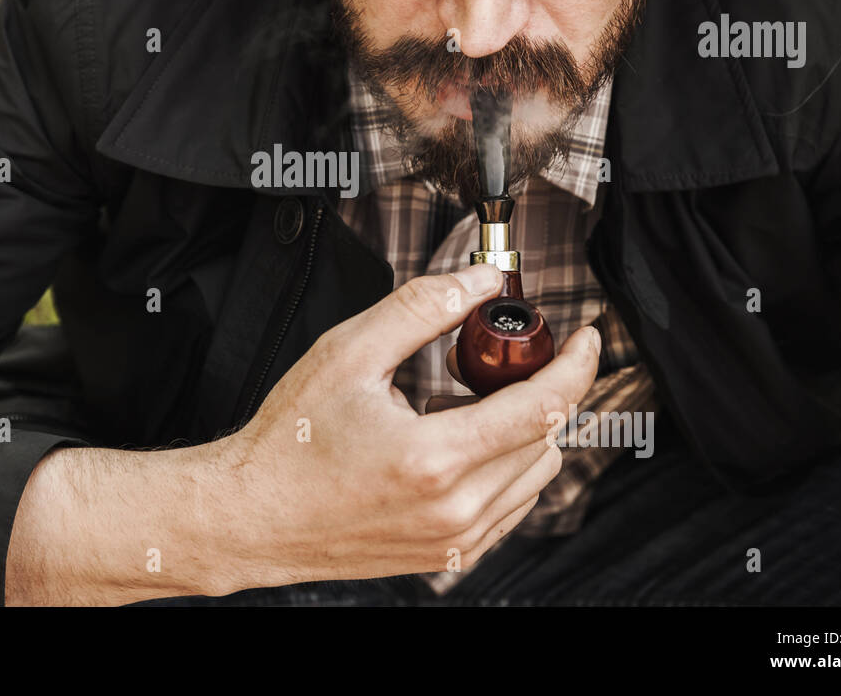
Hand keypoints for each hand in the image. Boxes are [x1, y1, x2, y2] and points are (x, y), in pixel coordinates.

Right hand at [209, 262, 600, 593]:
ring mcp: (456, 542)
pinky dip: (508, 467)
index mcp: (433, 459)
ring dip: (528, 431)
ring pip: (536, 476)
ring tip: (475, 403)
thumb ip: (421, 309)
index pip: (541, 406)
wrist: (253, 516)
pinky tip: (466, 443)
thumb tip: (480, 282)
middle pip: (547, 439)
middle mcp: (455, 510)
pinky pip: (512, 506)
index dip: (576, 363)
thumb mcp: (348, 353)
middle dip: (542, 389)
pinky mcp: (450, 557)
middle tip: (505, 359)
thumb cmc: (290, 441)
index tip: (586, 336)